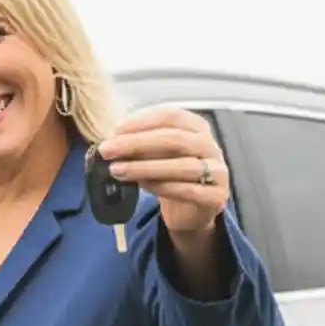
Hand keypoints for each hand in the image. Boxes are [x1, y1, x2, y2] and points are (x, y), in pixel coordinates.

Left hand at [98, 106, 228, 235]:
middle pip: (173, 139)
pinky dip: (162, 187)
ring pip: (181, 166)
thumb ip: (138, 143)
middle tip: (107, 150)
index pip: (170, 116)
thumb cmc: (170, 172)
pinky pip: (188, 190)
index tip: (114, 131)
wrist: (191, 209)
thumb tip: (111, 141)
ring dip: (144, 167)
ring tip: (116, 170)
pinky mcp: (216, 197)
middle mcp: (209, 145)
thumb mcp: (155, 153)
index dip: (140, 121)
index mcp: (196, 126)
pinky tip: (141, 185)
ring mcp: (217, 171)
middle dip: (136, 143)